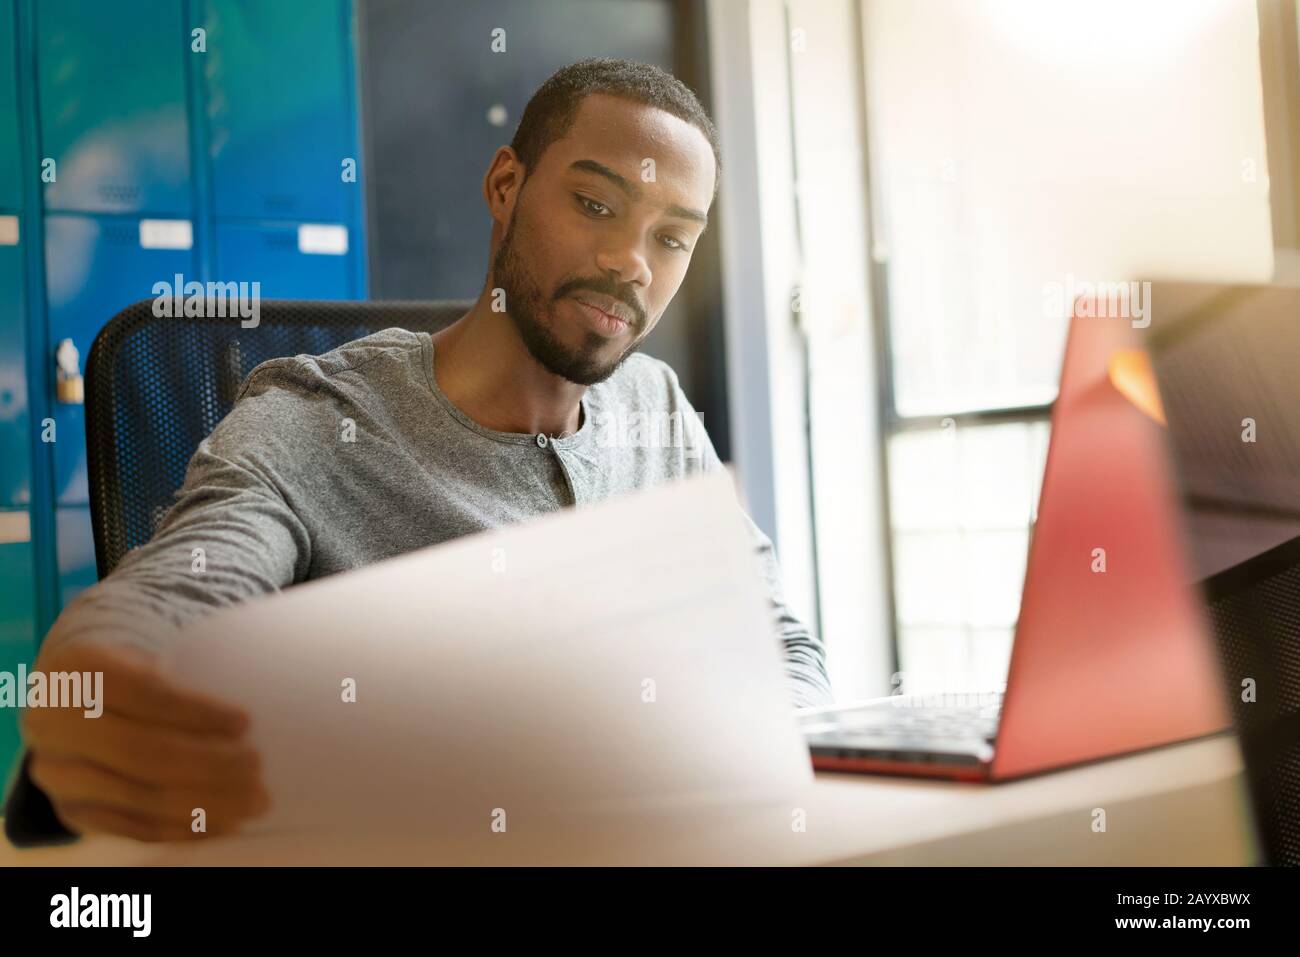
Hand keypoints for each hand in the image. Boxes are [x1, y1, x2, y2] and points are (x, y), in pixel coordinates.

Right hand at [21, 640, 268, 841]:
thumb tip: (269, 680)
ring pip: (139, 796)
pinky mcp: (72, 810)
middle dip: (208, 763)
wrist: (81, 695)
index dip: (196, 711)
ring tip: (253, 800)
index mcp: (78, 668)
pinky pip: (132, 829)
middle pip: (141, 751)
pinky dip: (184, 829)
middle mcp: (53, 721)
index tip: (245, 722)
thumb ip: (194, 663)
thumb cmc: (139, 666)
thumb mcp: (154, 648)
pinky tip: (224, 823)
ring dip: (205, 803)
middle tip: (257, 767)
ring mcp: (58, 772)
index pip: (144, 692)